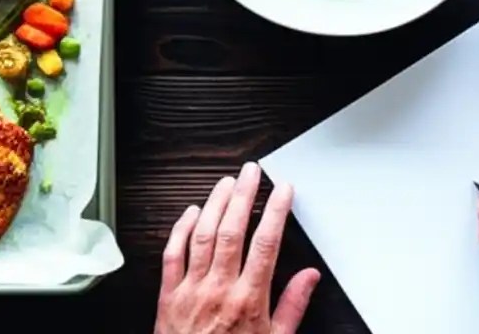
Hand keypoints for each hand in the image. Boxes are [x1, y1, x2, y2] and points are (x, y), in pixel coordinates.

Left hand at [155, 162, 320, 333]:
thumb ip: (293, 307)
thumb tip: (310, 277)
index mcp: (249, 301)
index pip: (266, 243)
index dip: (276, 210)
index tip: (283, 190)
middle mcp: (218, 290)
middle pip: (233, 229)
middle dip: (244, 194)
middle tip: (252, 171)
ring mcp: (191, 291)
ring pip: (203, 235)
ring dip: (215, 204)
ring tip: (226, 182)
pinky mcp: (168, 297)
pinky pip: (172, 255)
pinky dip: (181, 229)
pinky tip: (191, 212)